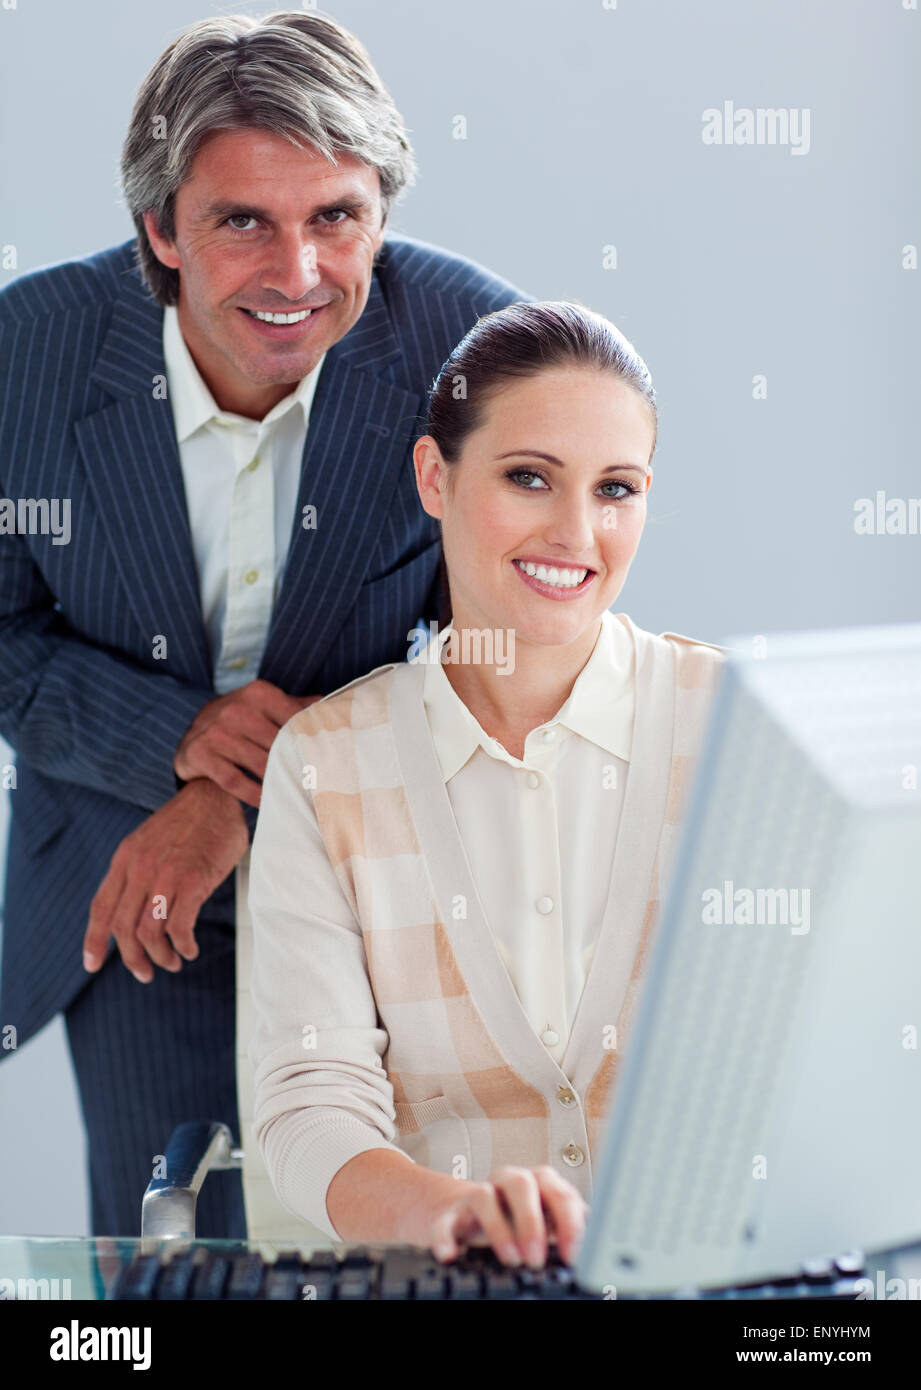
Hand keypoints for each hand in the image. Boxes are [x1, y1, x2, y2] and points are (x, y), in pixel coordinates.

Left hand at [82, 778, 249, 982]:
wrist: (214, 794)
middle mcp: (140, 867)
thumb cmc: (187, 823)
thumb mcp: (148, 842)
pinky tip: (190, 948)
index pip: (101, 908)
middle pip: (123, 927)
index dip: (94, 940)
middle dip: (132, 959)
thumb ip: (137, 872)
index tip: (92, 965)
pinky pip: (180, 926)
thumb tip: (132, 912)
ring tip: (172, 962)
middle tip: (145, 973)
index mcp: (125, 858)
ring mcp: (166, 874)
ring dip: (160, 956)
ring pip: (149, 932)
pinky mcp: (194, 880)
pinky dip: (183, 945)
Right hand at [173, 679, 320, 807]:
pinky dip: (254, 794)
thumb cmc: (241, 722)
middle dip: (297, 764)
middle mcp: (236, 709)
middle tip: (317, 784)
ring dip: (279, 781)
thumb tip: (333, 706)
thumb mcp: (265, 706)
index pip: (294, 719)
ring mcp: (216, 732)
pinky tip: (268, 802)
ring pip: (260, 764)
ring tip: (298, 793)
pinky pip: (236, 781)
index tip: (330, 760)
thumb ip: (295, 706)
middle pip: (278, 744)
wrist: (192, 736)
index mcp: (259, 693)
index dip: (311, 741)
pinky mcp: (201, 755)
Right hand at [417, 1166, 587, 1268]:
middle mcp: (508, 1182)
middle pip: (522, 1184)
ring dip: (498, 1228)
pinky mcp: (449, 1212)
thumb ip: (566, 1230)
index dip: (569, 1223)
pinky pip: (445, 1219)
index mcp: (539, 1184)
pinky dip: (446, 1236)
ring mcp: (478, 1193)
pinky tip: (450, 1254)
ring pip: (484, 1195)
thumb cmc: (513, 1220)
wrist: (460, 1213)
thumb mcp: (544, 1224)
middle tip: (538, 1257)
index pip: (560, 1192)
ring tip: (511, 1259)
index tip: (573, 1255)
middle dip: (532, 1221)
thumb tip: (594, 1251)